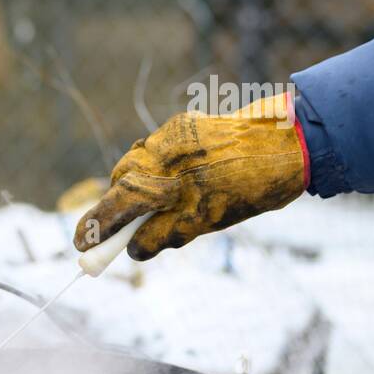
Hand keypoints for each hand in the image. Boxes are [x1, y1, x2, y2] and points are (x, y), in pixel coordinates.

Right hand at [73, 94, 306, 260]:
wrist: (290, 140)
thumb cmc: (250, 186)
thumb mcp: (204, 222)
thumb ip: (162, 235)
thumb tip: (133, 249)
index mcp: (159, 180)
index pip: (112, 207)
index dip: (94, 228)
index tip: (82, 244)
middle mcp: (156, 154)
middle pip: (120, 183)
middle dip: (119, 206)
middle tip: (125, 229)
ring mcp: (168, 136)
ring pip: (138, 166)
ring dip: (141, 187)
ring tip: (164, 205)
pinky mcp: (184, 125)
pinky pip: (158, 152)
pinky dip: (161, 170)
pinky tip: (183, 180)